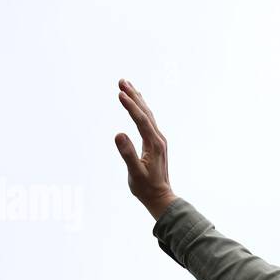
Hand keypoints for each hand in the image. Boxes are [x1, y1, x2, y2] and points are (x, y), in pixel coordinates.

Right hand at [114, 79, 176, 218]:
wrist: (160, 197)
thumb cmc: (146, 188)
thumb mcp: (135, 173)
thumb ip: (128, 154)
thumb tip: (119, 134)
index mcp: (154, 144)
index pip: (141, 120)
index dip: (131, 106)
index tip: (119, 93)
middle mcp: (158, 139)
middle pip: (146, 113)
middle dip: (133, 96)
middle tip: (121, 81)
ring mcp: (158, 140)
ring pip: (148, 115)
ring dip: (137, 99)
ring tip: (126, 86)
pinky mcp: (156, 143)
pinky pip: (148, 121)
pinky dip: (141, 109)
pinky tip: (137, 104)